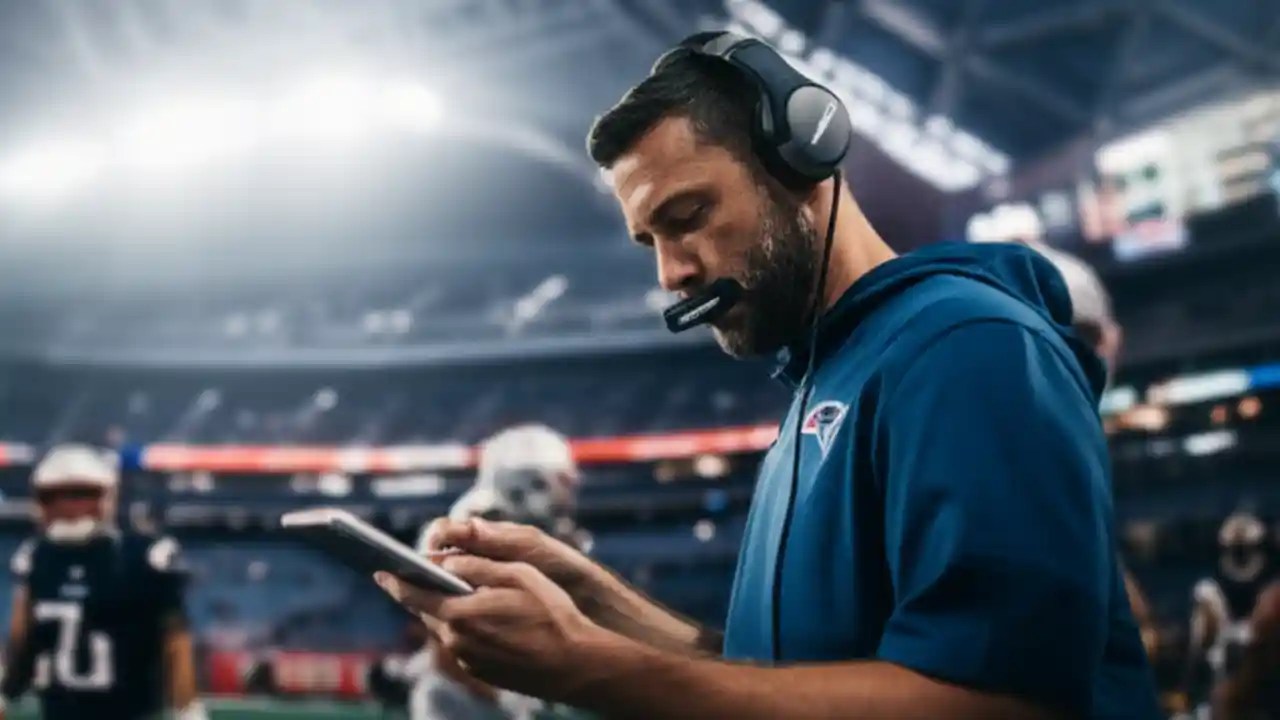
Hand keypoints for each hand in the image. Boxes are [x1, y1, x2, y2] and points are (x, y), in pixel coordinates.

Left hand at [423, 518, 707, 655]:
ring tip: (455, 593)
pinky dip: (465, 627)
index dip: (395, 581)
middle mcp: (457, 641)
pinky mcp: (482, 672)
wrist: (576, 664)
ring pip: (447, 628)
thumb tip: (446, 562)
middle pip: (428, 613)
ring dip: (448, 610)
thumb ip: (477, 566)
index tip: (380, 571)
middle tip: (418, 576)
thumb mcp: (518, 575)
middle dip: (422, 593)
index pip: (414, 596)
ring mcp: (468, 661)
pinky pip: (464, 644)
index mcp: (460, 614)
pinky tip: (482, 617)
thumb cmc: (552, 614)